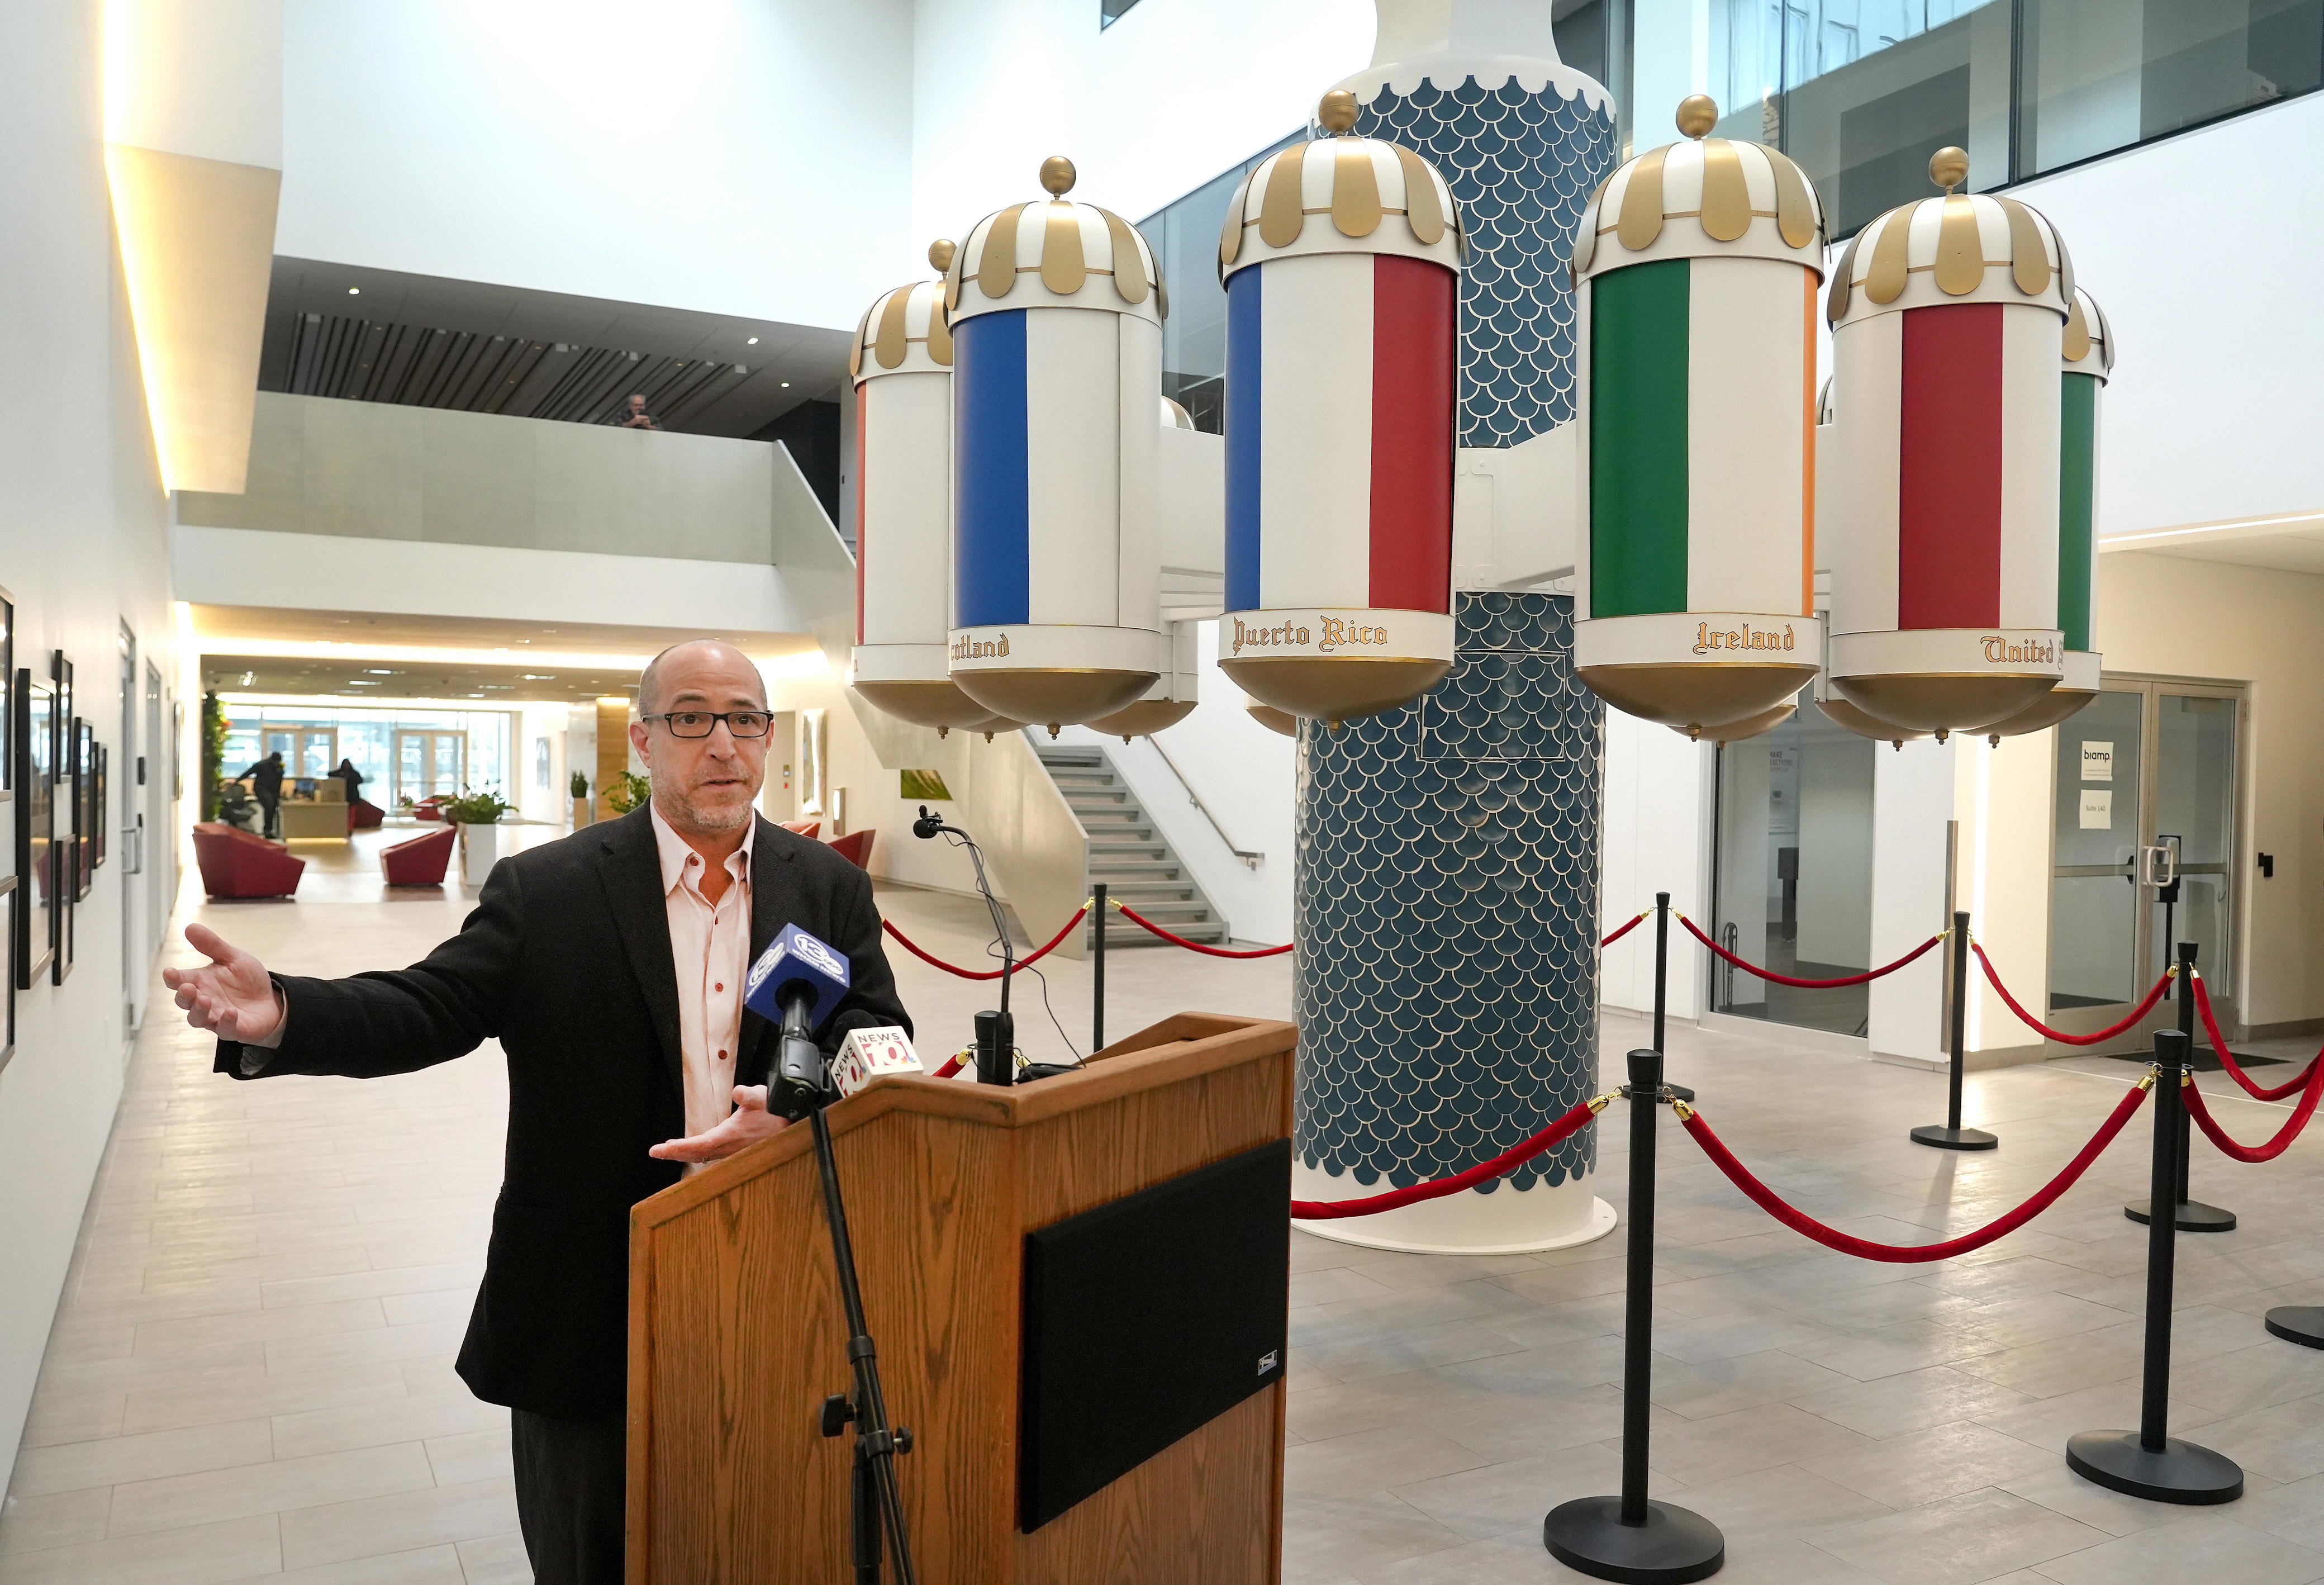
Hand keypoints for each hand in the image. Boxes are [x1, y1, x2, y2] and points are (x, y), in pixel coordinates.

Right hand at [159, 923, 281, 1042]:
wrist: (271, 999)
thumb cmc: (246, 980)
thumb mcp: (232, 958)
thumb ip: (212, 945)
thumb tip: (190, 927)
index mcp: (200, 982)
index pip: (179, 981)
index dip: (172, 978)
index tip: (169, 971)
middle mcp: (204, 1000)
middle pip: (184, 1002)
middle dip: (183, 995)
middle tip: (188, 987)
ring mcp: (216, 1017)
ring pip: (198, 1018)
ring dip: (199, 1010)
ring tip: (205, 999)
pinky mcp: (233, 1029)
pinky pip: (225, 1029)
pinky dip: (226, 1021)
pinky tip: (231, 1012)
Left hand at [648, 1085, 789, 1163]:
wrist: (793, 1122)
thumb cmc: (777, 1110)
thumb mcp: (764, 1097)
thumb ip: (750, 1095)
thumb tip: (737, 1092)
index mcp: (731, 1134)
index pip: (699, 1144)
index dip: (678, 1148)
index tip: (659, 1150)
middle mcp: (730, 1146)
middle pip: (697, 1154)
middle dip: (675, 1153)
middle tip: (656, 1152)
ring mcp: (733, 1150)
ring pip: (704, 1155)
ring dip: (686, 1153)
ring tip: (670, 1149)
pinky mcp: (737, 1148)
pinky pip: (712, 1154)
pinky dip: (699, 1152)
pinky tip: (696, 1149)